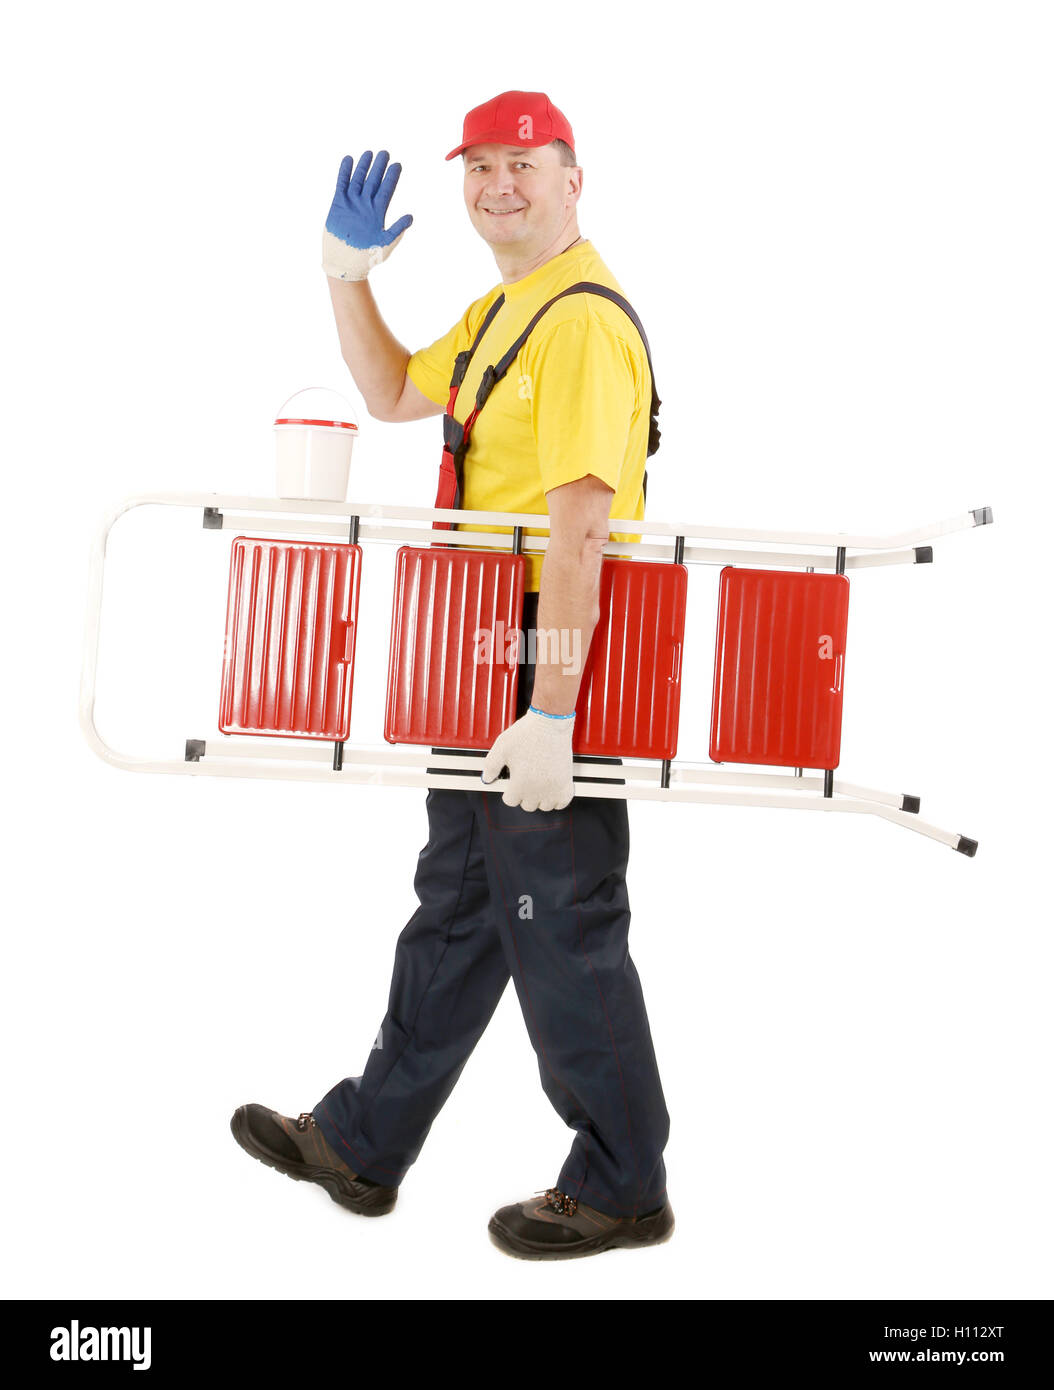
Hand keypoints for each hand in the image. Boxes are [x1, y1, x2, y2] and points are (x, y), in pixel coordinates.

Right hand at [323, 150, 412, 281]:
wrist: (345, 263)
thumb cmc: (367, 256)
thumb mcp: (385, 244)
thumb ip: (397, 230)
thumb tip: (411, 217)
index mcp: (378, 212)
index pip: (387, 190)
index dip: (392, 177)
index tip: (398, 165)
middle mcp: (366, 205)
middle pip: (374, 181)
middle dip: (379, 167)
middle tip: (385, 153)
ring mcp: (352, 203)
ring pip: (359, 180)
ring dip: (363, 166)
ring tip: (368, 153)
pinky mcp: (338, 204)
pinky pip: (341, 184)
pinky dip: (344, 172)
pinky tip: (348, 159)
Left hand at [481, 706, 575, 811]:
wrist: (550, 722)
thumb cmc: (527, 733)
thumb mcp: (501, 747)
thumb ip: (491, 766)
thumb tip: (487, 779)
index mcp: (520, 784)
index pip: (510, 801)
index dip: (509, 791)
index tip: (512, 782)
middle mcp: (537, 790)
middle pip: (527, 805)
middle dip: (524, 794)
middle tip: (525, 779)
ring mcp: (553, 788)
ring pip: (544, 806)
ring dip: (540, 798)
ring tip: (538, 784)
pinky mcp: (566, 782)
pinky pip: (562, 803)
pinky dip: (557, 799)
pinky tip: (552, 789)